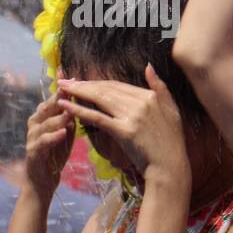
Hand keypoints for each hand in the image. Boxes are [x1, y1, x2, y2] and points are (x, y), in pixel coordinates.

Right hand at [24, 92, 75, 195]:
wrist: (43, 182)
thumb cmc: (54, 156)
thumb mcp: (65, 135)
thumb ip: (69, 120)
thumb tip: (78, 103)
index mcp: (43, 119)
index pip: (52, 101)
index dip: (61, 89)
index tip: (74, 78)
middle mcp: (34, 125)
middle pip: (45, 108)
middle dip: (57, 98)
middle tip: (70, 89)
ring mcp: (32, 139)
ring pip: (42, 124)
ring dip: (57, 117)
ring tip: (70, 112)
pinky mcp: (32, 153)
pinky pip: (41, 143)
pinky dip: (52, 137)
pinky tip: (62, 133)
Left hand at [57, 66, 188, 180]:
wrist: (170, 166)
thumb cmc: (171, 141)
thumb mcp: (172, 109)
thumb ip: (161, 87)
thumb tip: (148, 66)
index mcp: (150, 96)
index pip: (118, 85)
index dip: (97, 82)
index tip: (81, 81)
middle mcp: (141, 103)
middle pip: (106, 89)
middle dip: (83, 84)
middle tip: (64, 82)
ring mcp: (132, 117)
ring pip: (100, 99)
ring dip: (78, 92)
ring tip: (61, 89)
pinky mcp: (123, 131)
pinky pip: (98, 117)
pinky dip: (80, 110)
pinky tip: (65, 105)